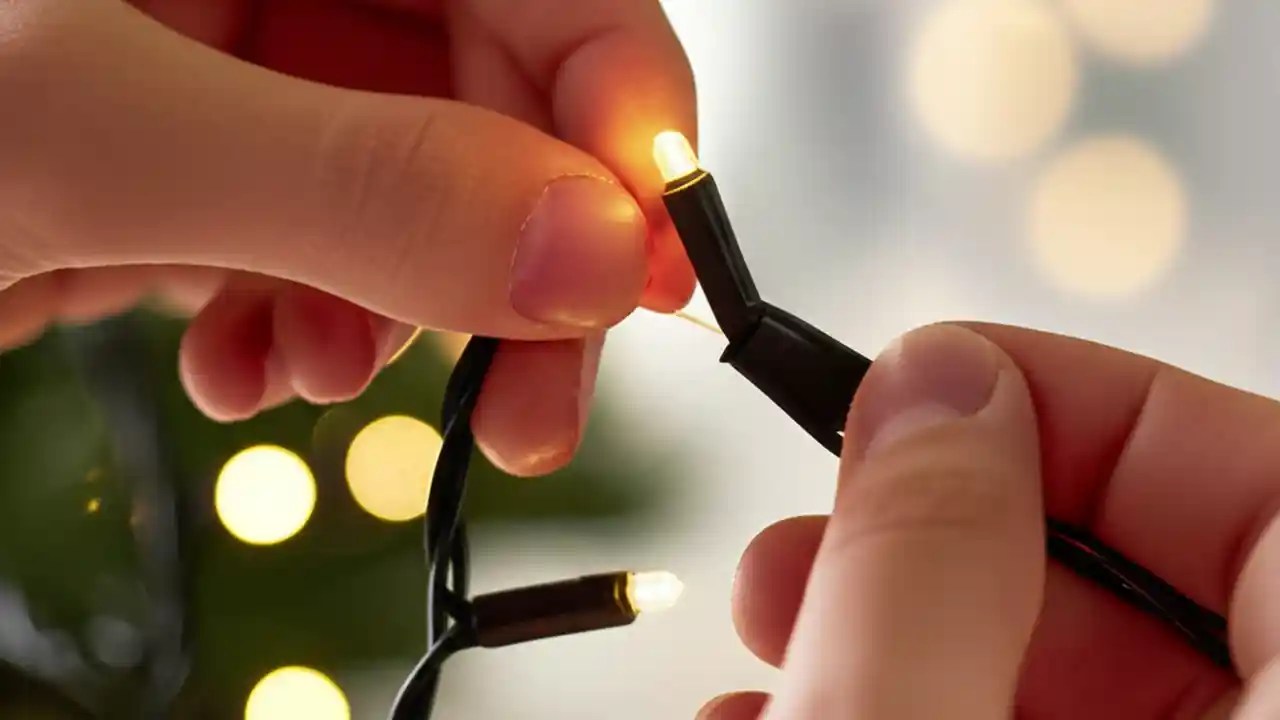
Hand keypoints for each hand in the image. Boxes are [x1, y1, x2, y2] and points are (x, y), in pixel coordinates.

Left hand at [0, 0, 694, 474]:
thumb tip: (586, 249)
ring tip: (322, 370)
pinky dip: (318, 320)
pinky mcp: (224, 153)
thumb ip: (359, 184)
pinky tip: (257, 354)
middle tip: (534, 391)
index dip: (621, 110)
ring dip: (402, 311)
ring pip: (427, 190)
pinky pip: (336, 238)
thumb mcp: (94, 133)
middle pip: (504, 98)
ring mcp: (258, 60)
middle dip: (521, 262)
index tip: (650, 255)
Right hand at [701, 324, 1279, 718]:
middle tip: (816, 530)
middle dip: (950, 535)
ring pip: (1074, 684)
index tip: (938, 386)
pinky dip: (914, 709)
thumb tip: (933, 390)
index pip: (1272, 486)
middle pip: (1153, 589)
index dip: (1092, 407)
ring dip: (902, 629)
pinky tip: (790, 715)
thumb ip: (928, 564)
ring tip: (770, 629)